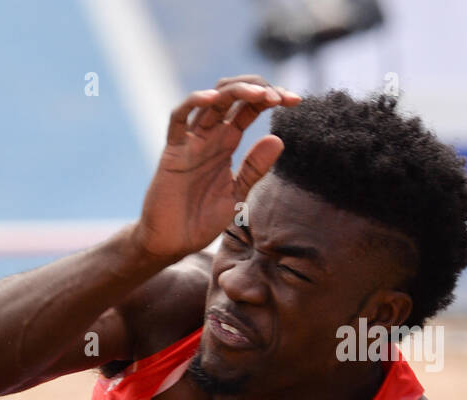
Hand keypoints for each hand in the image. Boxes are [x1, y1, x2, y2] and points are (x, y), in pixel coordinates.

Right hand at [134, 75, 299, 258]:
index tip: (295, 101)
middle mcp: (209, 136)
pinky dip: (193, 102)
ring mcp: (190, 142)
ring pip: (211, 100)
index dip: (272, 98)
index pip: (250, 108)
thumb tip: (278, 139)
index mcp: (226, 143)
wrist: (172, 244)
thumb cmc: (200, 220)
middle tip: (280, 97)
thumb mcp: (236, 194)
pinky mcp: (172, 151)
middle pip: (233, 95)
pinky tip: (214, 98)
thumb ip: (254, 169)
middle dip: (259, 88)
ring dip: (236, 90)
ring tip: (259, 93)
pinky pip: (178, 118)